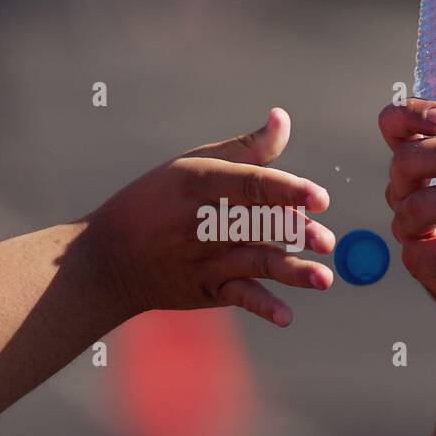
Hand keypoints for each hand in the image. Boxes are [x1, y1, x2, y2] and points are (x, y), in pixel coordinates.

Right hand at [90, 107, 334, 326]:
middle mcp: (203, 221)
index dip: (288, 190)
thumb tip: (283, 118)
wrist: (108, 258)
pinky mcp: (206, 289)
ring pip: (255, 263)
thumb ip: (247, 149)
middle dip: (294, 234)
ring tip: (323, 279)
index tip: (320, 198)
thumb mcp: (193, 166)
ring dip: (290, 272)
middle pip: (258, 225)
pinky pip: (238, 298)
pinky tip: (286, 316)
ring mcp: (205, 259)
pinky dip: (262, 307)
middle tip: (326, 240)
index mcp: (202, 182)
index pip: (252, 184)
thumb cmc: (158, 200)